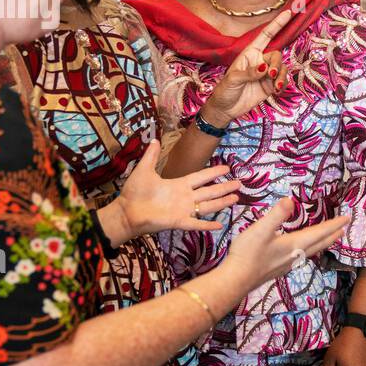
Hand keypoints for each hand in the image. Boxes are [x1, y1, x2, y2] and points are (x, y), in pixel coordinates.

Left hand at [115, 141, 241, 238]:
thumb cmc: (134, 192)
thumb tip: (155, 139)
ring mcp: (183, 210)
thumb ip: (152, 156)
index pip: (201, 177)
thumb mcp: (144, 170)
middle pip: (209, 191)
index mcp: (178, 185)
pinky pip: (196, 223)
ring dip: (222, 202)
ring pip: (207, 206)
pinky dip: (207, 225)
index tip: (227, 168)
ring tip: (236, 198)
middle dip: (224, 187)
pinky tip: (220, 225)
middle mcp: (185, 197)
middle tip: (239, 184)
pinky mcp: (178, 221)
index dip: (213, 172)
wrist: (126, 211)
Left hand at [201, 8, 291, 125]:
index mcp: (249, 53)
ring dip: (281, 77)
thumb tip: (265, 68)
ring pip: (282, 68)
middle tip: (271, 76)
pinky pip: (283, 80)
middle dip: (277, 65)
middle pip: (277, 55)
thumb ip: (249, 73)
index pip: (266, 35)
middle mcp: (260, 61)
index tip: (288, 12)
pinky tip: (277, 92)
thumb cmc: (224, 90)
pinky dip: (283, 85)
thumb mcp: (233, 80)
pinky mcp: (271, 86)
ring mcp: (266, 74)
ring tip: (276, 87)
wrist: (226, 109)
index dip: (277, 23)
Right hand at [221, 198, 349, 291]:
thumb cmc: (247, 254)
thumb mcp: (261, 229)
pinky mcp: (279, 268)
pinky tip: (303, 252)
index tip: (347, 218)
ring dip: (323, 243)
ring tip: (330, 239)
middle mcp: (295, 255)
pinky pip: (302, 257)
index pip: (319, 232)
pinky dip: (310, 250)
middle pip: (320, 243)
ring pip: (312, 251)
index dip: (334, 225)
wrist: (236, 279)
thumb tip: (290, 200)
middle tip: (344, 228)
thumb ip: (276, 214)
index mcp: (294, 244)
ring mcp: (287, 263)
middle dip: (333, 235)